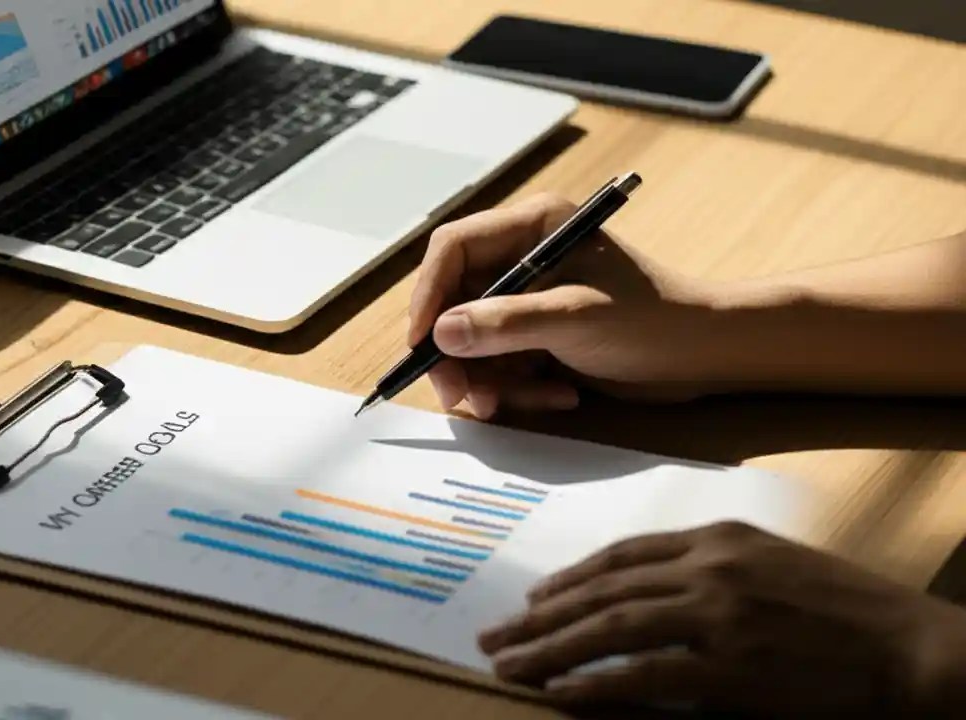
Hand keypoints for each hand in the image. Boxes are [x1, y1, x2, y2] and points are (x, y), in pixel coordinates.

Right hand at [408, 193, 732, 418]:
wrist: (705, 357)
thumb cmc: (653, 321)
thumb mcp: (576, 319)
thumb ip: (506, 325)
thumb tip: (441, 334)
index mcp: (532, 228)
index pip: (453, 249)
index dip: (428, 295)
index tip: (422, 343)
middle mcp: (523, 258)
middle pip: (454, 303)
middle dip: (456, 354)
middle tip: (461, 396)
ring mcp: (529, 300)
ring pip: (473, 342)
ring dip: (489, 381)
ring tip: (521, 403)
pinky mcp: (537, 336)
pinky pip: (500, 366)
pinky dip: (518, 390)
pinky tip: (559, 397)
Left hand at [477, 522, 965, 716]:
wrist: (913, 651)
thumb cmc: (848, 610)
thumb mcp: (774, 563)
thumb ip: (710, 567)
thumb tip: (649, 589)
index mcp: (717, 539)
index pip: (621, 556)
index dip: (570, 577)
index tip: (533, 595)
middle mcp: (707, 568)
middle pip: (601, 590)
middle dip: (539, 613)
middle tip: (493, 633)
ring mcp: (715, 617)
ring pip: (608, 628)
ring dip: (548, 646)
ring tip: (507, 662)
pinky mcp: (728, 669)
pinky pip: (642, 676)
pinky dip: (594, 683)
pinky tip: (559, 690)